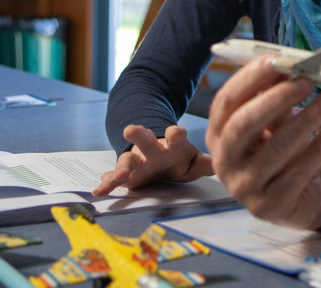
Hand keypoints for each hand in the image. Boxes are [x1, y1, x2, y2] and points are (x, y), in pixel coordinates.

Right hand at [92, 124, 213, 195]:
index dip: (175, 134)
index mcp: (172, 145)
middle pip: (146, 141)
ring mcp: (136, 160)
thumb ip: (206, 164)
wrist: (157, 157)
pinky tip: (98, 191)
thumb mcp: (194, 162)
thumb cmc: (178, 160)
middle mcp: (152, 149)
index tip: (175, 132)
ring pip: (127, 159)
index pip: (174, 136)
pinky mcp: (125, 173)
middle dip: (140, 135)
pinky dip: (106, 184)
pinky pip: (113, 178)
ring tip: (120, 174)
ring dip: (123, 165)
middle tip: (132, 129)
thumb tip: (222, 165)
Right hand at [206, 56, 320, 229]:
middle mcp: (224, 160)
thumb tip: (291, 62)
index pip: (226, 101)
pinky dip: (318, 147)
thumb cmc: (281, 147)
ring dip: (307, 119)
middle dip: (277, 98)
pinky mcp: (268, 206)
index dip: (249, 78)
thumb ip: (277, 95)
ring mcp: (243, 187)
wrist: (298, 196)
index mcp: (218, 133)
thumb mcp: (275, 120)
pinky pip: (296, 173)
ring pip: (275, 149)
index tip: (277, 60)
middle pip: (243, 124)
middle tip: (308, 80)